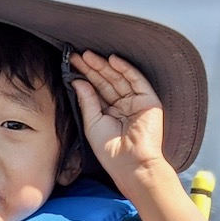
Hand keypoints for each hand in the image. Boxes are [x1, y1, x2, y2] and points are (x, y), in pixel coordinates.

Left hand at [70, 50, 167, 181]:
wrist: (131, 164)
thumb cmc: (110, 151)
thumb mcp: (92, 123)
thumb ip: (87, 101)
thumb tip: (78, 81)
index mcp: (109, 112)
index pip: (96, 89)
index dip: (84, 76)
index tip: (71, 64)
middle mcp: (123, 105)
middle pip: (106, 81)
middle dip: (92, 68)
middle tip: (77, 56)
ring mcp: (136, 102)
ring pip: (119, 78)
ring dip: (105, 66)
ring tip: (88, 56)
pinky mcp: (148, 101)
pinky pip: (137, 80)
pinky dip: (125, 69)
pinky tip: (112, 60)